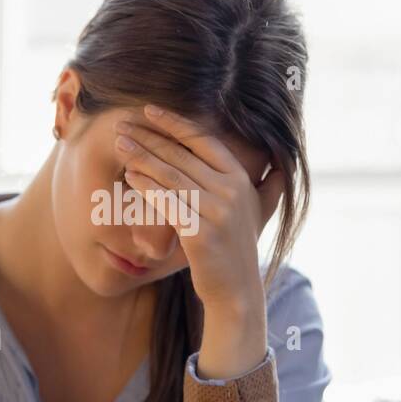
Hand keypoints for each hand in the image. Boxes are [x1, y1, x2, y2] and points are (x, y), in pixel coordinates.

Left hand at [113, 104, 284, 315]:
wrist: (237, 291)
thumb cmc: (240, 250)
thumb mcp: (261, 213)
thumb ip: (269, 186)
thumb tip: (280, 164)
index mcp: (241, 179)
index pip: (204, 140)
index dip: (175, 123)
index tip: (150, 111)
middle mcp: (231, 191)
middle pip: (182, 155)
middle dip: (149, 136)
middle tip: (123, 124)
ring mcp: (216, 211)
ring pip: (171, 176)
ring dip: (142, 156)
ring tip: (120, 143)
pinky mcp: (200, 232)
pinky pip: (167, 202)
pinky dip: (147, 187)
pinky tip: (130, 177)